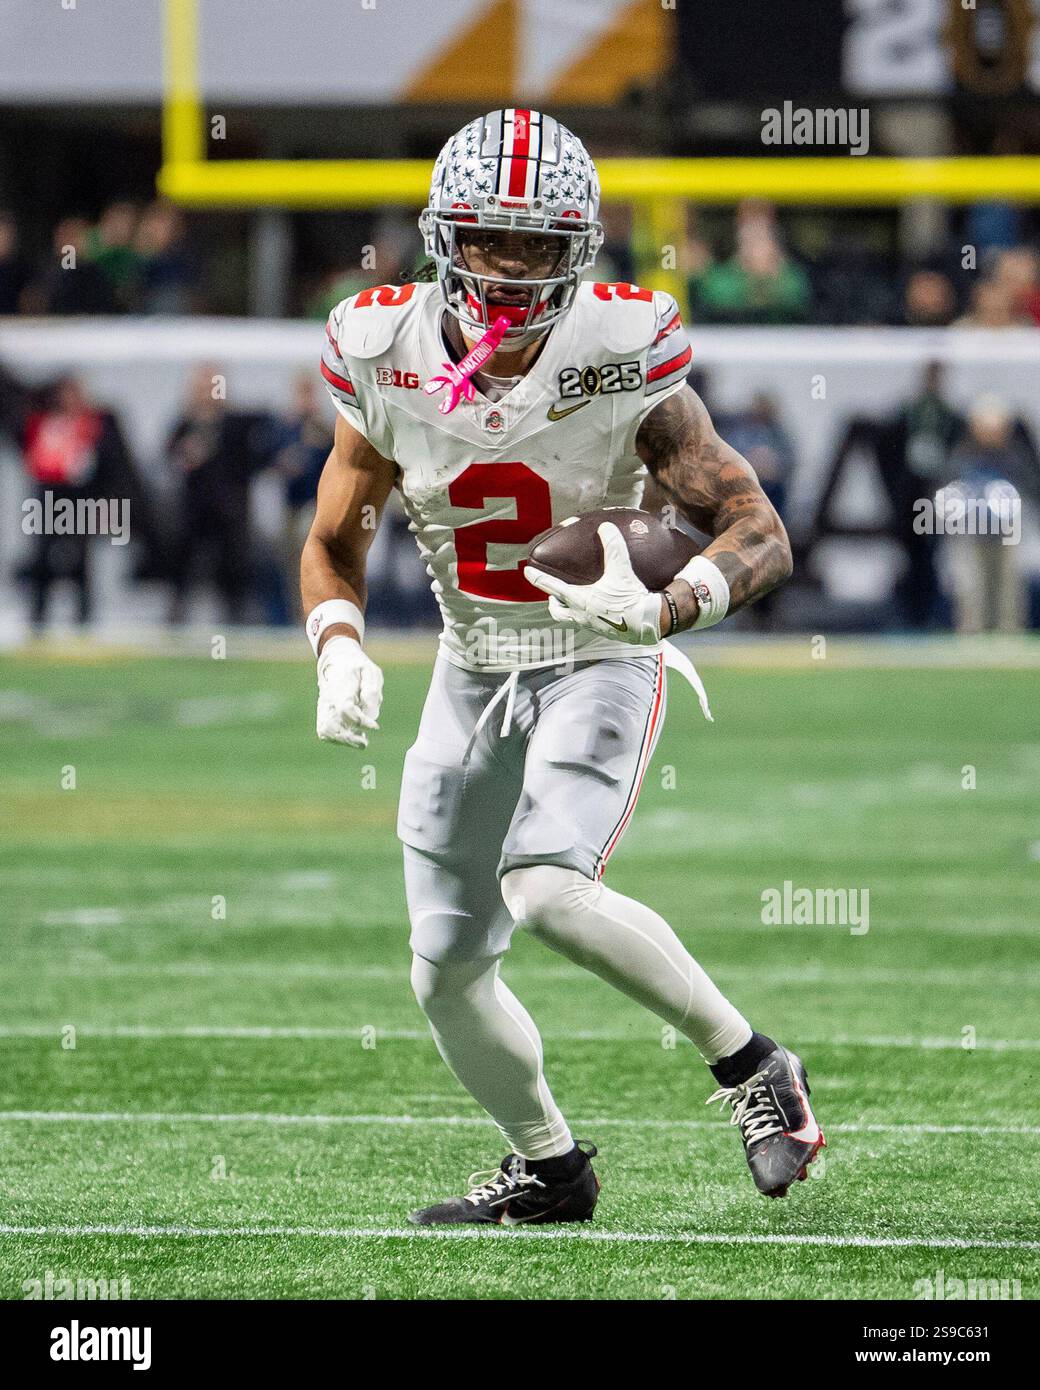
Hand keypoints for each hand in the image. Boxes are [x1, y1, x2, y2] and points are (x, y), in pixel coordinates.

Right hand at [316, 636, 383, 746]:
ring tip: (361, 742)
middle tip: (365, 742)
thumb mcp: (370, 672)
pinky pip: (324, 731)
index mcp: (341, 686)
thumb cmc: (358, 668)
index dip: (360, 721)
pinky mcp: (322, 713)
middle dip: (349, 737)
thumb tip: (371, 709)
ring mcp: (323, 707)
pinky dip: (337, 739)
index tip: (375, 727)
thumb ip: (371, 689)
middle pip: (332, 723)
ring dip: (343, 741)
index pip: (346, 708)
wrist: (337, 661)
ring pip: (326, 730)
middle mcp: (329, 698)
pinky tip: (351, 738)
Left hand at [525, 522, 663, 645]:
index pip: (551, 586)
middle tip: (552, 595)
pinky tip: (596, 609)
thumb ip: (613, 546)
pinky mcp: (603, 631)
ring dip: (567, 610)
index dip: (537, 578)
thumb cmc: (630, 597)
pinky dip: (585, 615)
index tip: (527, 571)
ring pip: (570, 619)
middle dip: (553, 602)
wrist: (646, 623)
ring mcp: (591, 625)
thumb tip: (606, 527)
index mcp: (579, 599)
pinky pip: (587, 623)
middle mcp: (580, 614)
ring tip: (572, 602)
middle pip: (557, 611)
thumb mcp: (621, 568)